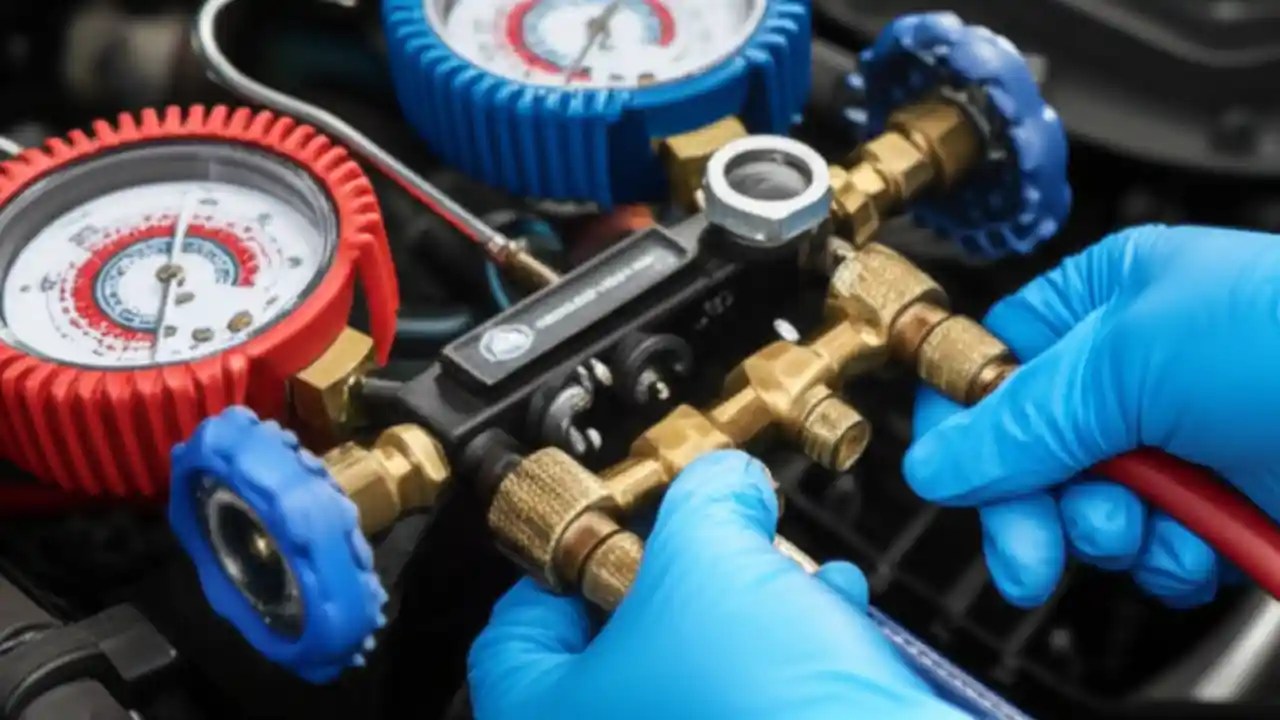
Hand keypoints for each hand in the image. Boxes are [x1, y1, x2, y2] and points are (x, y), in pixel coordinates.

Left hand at [468, 450, 968, 719]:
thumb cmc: (772, 708)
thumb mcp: (715, 557)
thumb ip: (706, 498)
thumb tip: (723, 483)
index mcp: (552, 715)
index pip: (517, 627)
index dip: (561, 564)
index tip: (604, 531)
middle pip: (614, 645)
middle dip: (675, 579)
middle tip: (701, 542)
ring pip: (691, 672)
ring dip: (738, 611)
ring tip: (781, 567)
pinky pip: (747, 699)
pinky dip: (782, 653)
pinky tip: (829, 611)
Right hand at [905, 225, 1279, 607]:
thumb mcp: (1141, 356)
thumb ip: (1023, 414)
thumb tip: (936, 460)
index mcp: (1111, 299)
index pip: (995, 361)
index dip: (967, 421)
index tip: (958, 475)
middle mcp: (1139, 370)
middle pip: (1027, 449)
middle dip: (1034, 501)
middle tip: (1040, 545)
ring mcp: (1183, 442)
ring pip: (1084, 510)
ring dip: (1108, 534)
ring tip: (1151, 528)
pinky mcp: (1223, 507)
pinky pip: (1151, 552)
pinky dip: (1165, 562)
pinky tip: (1199, 546)